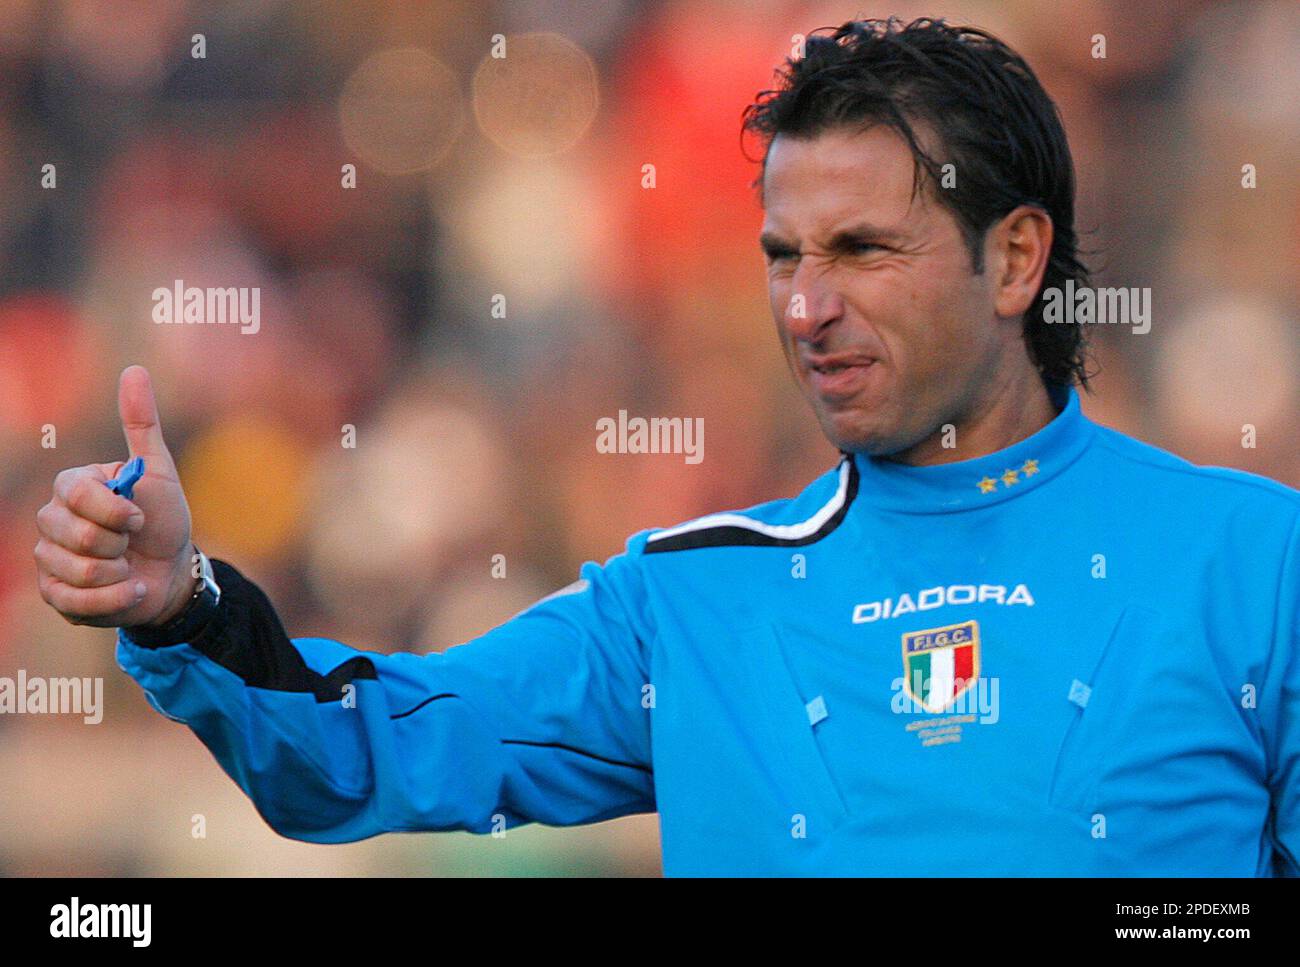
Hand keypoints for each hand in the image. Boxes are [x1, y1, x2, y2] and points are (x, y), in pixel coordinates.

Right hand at [35, 365, 195, 627]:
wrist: (173, 569)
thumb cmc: (163, 518)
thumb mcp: (159, 470)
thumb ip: (142, 424)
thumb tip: (134, 370)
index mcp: (71, 487)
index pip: (75, 494)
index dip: (114, 510)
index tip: (139, 517)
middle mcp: (51, 521)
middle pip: (74, 535)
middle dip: (118, 543)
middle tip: (133, 542)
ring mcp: (48, 559)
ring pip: (76, 571)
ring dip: (119, 573)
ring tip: (130, 565)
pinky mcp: (56, 595)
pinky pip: (76, 602)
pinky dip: (116, 599)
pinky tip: (131, 589)